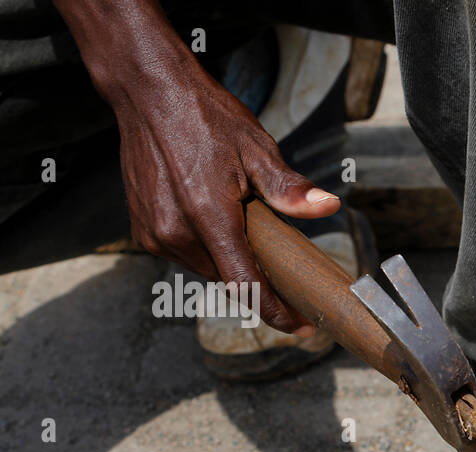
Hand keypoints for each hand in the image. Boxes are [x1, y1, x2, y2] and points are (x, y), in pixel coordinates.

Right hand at [57, 0, 339, 334]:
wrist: (149, 93)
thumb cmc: (204, 117)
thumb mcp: (257, 149)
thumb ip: (288, 189)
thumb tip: (327, 207)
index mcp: (207, 217)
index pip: (246, 284)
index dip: (276, 312)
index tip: (301, 327)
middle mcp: (174, 232)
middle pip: (228, 279)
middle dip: (258, 279)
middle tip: (286, 266)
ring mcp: (153, 234)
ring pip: (207, 268)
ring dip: (230, 260)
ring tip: (245, 228)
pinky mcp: (142, 230)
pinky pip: (186, 255)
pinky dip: (208, 248)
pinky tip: (217, 221)